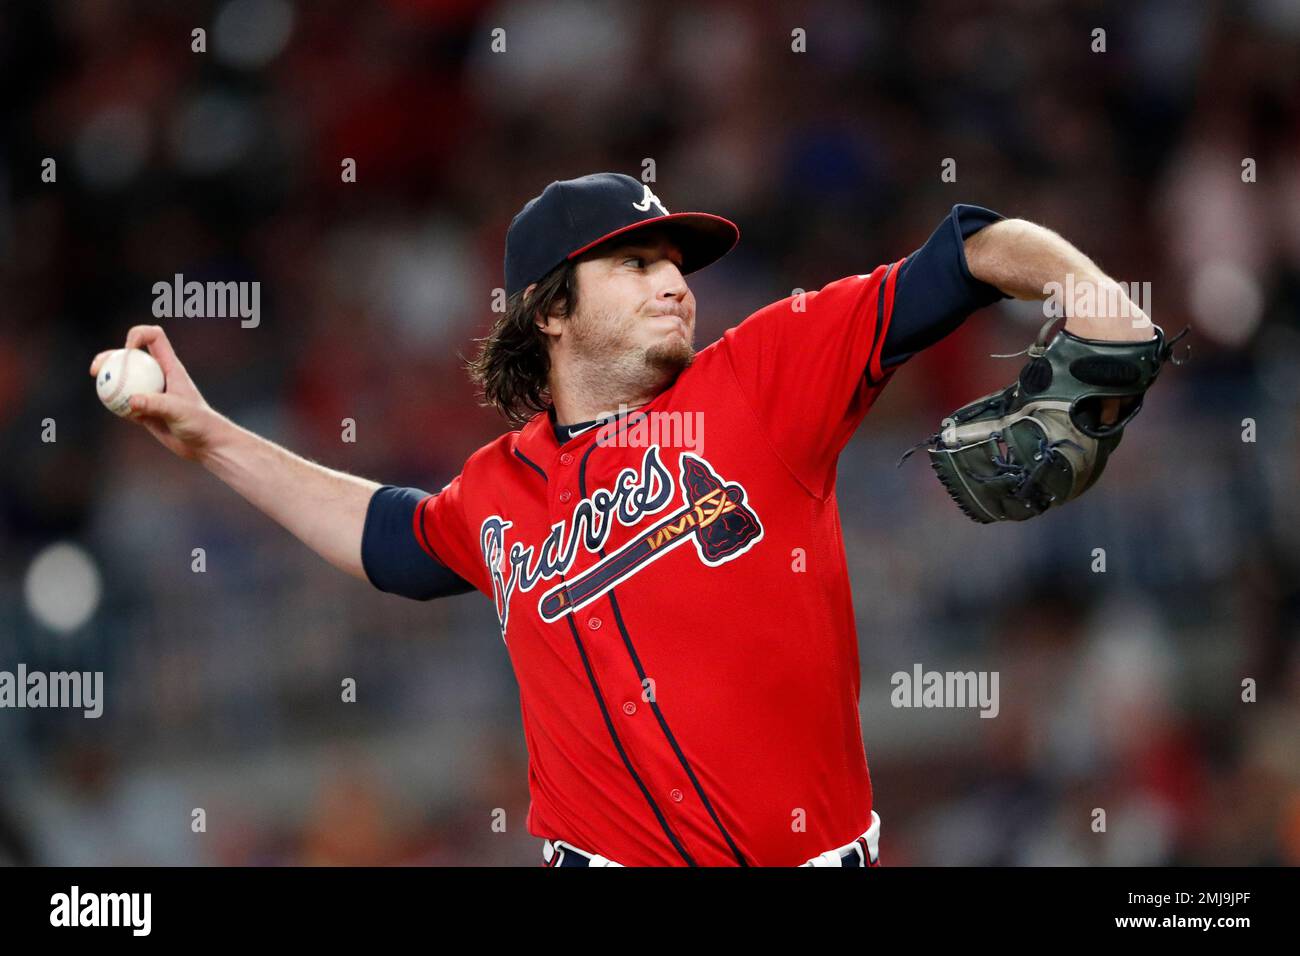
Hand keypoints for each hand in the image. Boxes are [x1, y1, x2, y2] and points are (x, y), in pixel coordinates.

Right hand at [89, 325, 221, 461]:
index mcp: (171, 367)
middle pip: (131, 357)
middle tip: (98, 369)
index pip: (154, 338)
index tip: (127, 351)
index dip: (138, 335)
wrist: (205, 444)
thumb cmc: (200, 423)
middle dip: (111, 356)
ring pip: (124, 379)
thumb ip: (156, 404)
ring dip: (108, 378)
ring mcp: (151, 392)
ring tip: (97, 382)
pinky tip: (109, 405)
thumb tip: (131, 400)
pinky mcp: (145, 409)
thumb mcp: (178, 411)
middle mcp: (159, 376)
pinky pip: (124, 401)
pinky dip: (114, 401)